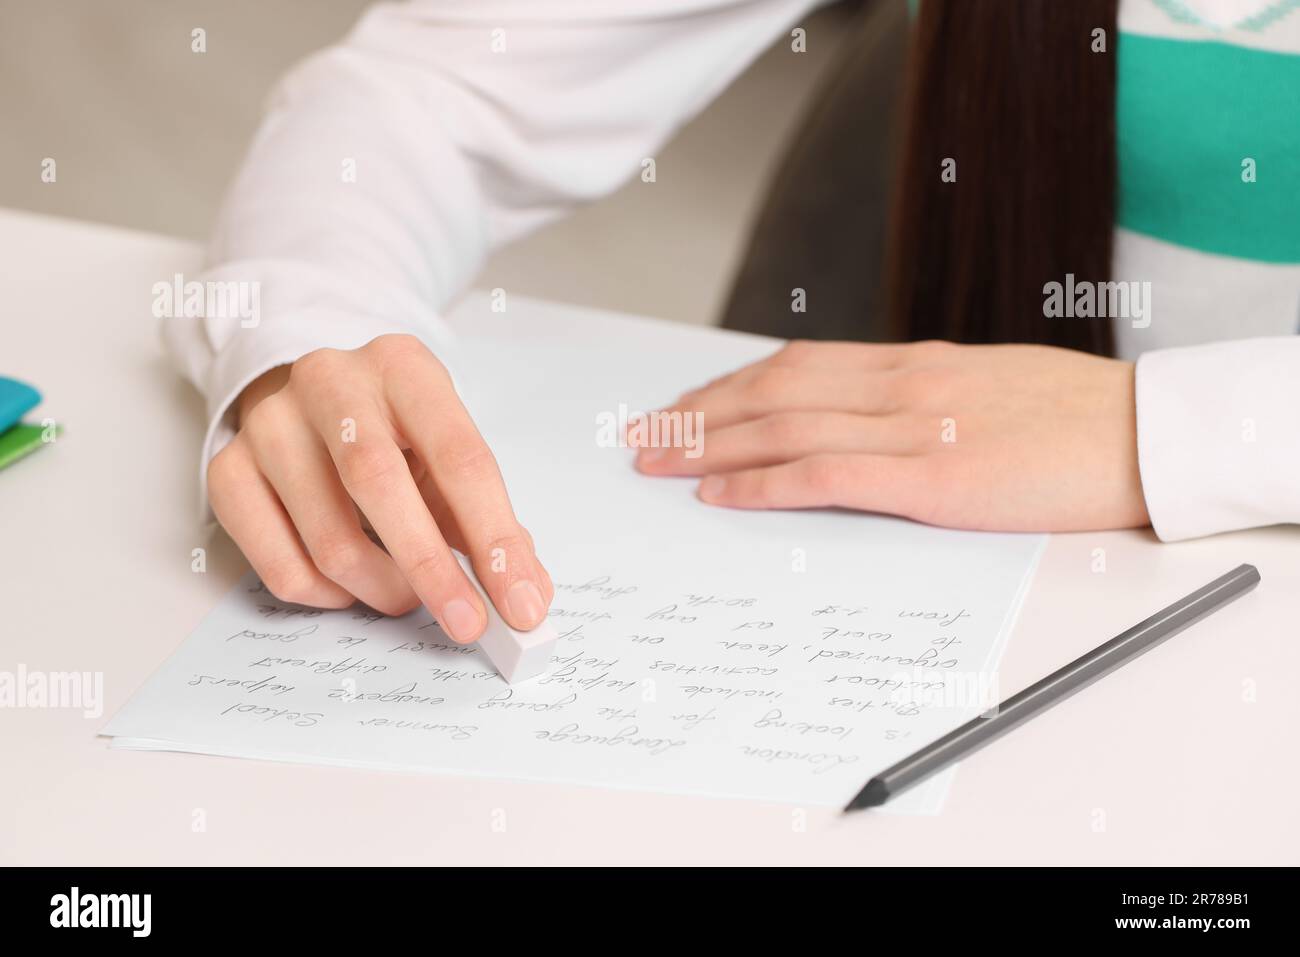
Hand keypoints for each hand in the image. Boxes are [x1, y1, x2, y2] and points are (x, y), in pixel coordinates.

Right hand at [207, 334, 551, 640]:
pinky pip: (281, 568)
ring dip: (383, 589)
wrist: (315, 398)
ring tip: (406, 595)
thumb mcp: (447, 455)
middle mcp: (329, 381)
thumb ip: (487, 522)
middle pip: (378, 485)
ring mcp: (269, 425)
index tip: (522, 602)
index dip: (495, 538)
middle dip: (432, 569)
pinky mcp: (228, 471)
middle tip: (468, 623)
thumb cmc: (396, 434)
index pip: (459, 456)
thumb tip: (528, 593)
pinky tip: (353, 585)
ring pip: (329, 540)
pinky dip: (331, 597)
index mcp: (403, 368)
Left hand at [635, 340, 1149, 531]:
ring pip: (783, 425)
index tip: (684, 406)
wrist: (1142, 435)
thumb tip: (863, 422)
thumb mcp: (982, 389)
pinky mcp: (931, 479)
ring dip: (708, 445)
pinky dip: (761, 483)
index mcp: (911, 365)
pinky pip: (825, 474)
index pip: (795, 367)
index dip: (727, 387)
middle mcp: (899, 385)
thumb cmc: (1070, 419)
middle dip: (696, 415)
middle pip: (771, 391)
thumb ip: (917, 400)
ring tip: (655, 462)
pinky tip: (719, 495)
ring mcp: (912, 428)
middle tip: (641, 435)